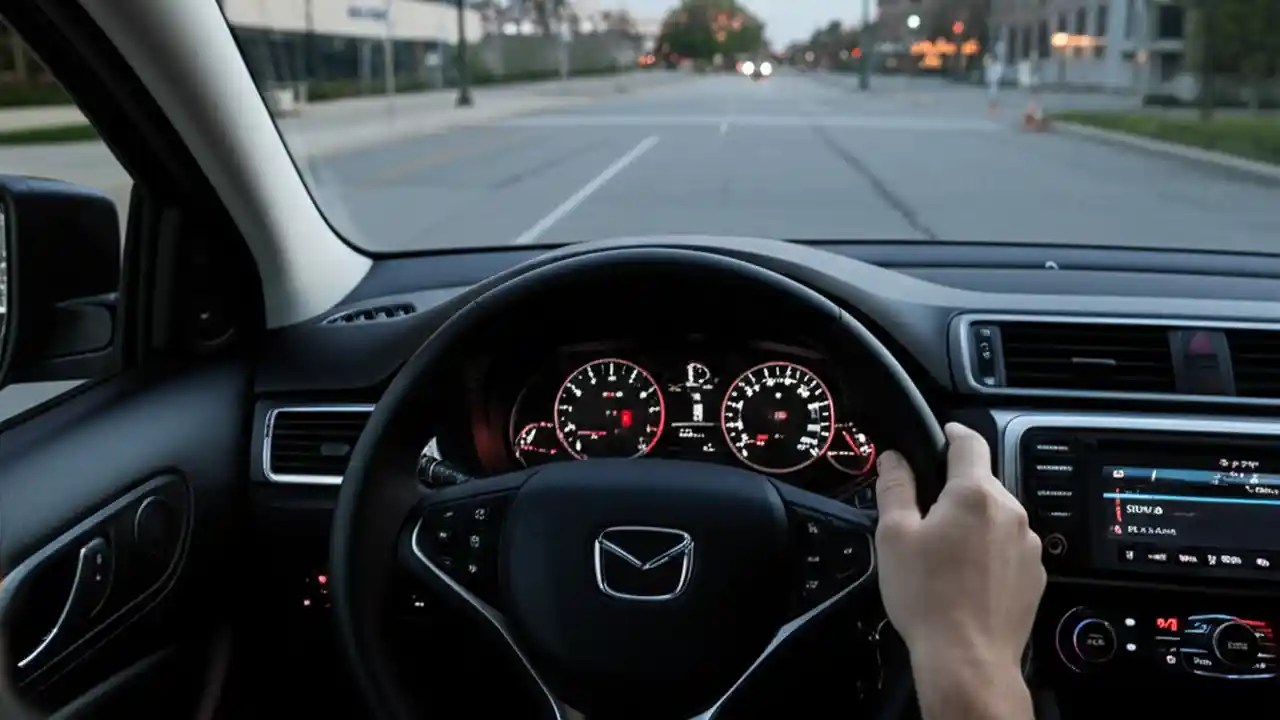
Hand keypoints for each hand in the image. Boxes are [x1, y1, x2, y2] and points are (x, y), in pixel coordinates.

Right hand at [875, 423, 1044, 719]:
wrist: (968, 659)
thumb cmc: (927, 597)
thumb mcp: (894, 536)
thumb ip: (895, 488)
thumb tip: (895, 459)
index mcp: (974, 494)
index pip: (969, 441)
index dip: (952, 432)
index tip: (942, 434)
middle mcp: (1010, 512)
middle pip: (982, 482)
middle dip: (955, 491)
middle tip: (924, 517)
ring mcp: (1028, 544)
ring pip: (997, 517)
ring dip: (974, 523)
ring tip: (945, 556)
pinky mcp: (1036, 574)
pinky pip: (1010, 548)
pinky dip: (990, 552)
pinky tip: (967, 578)